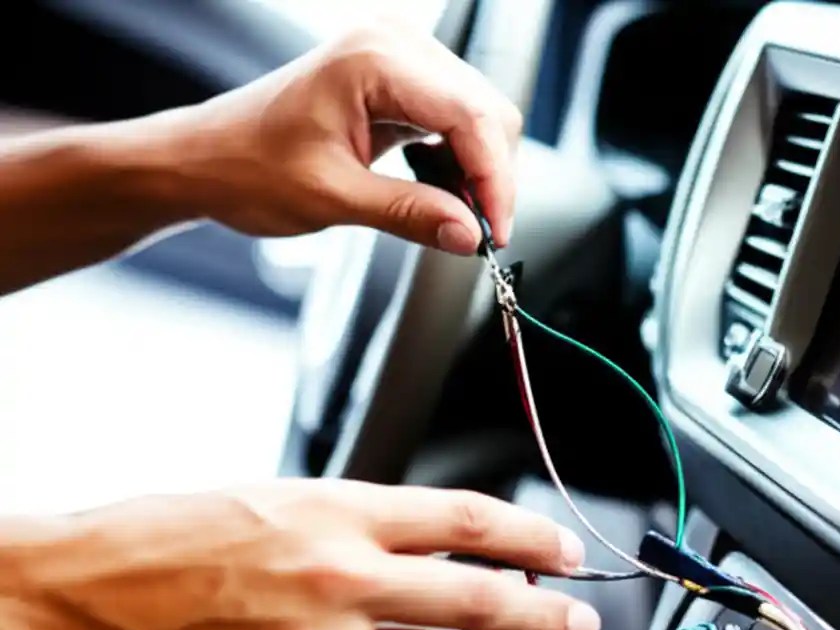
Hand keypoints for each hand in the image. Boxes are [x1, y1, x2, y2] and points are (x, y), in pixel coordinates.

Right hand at [0, 480, 598, 629]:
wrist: (60, 605)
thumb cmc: (151, 547)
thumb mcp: (263, 505)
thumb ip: (345, 526)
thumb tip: (419, 547)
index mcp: (332, 513)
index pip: (464, 520)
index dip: (529, 539)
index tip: (563, 553)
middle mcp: (335, 583)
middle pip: (475, 601)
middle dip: (545, 618)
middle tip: (581, 628)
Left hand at [170, 24, 522, 252]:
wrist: (204, 158)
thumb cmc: (246, 168)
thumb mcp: (333, 199)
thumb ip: (410, 215)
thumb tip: (470, 235)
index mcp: (374, 60)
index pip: (471, 116)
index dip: (494, 181)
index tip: (494, 234)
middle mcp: (391, 43)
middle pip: (486, 111)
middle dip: (490, 177)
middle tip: (476, 233)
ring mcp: (396, 56)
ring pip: (479, 115)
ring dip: (477, 170)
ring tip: (453, 215)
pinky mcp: (397, 77)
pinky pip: (455, 117)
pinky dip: (458, 159)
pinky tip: (438, 191)